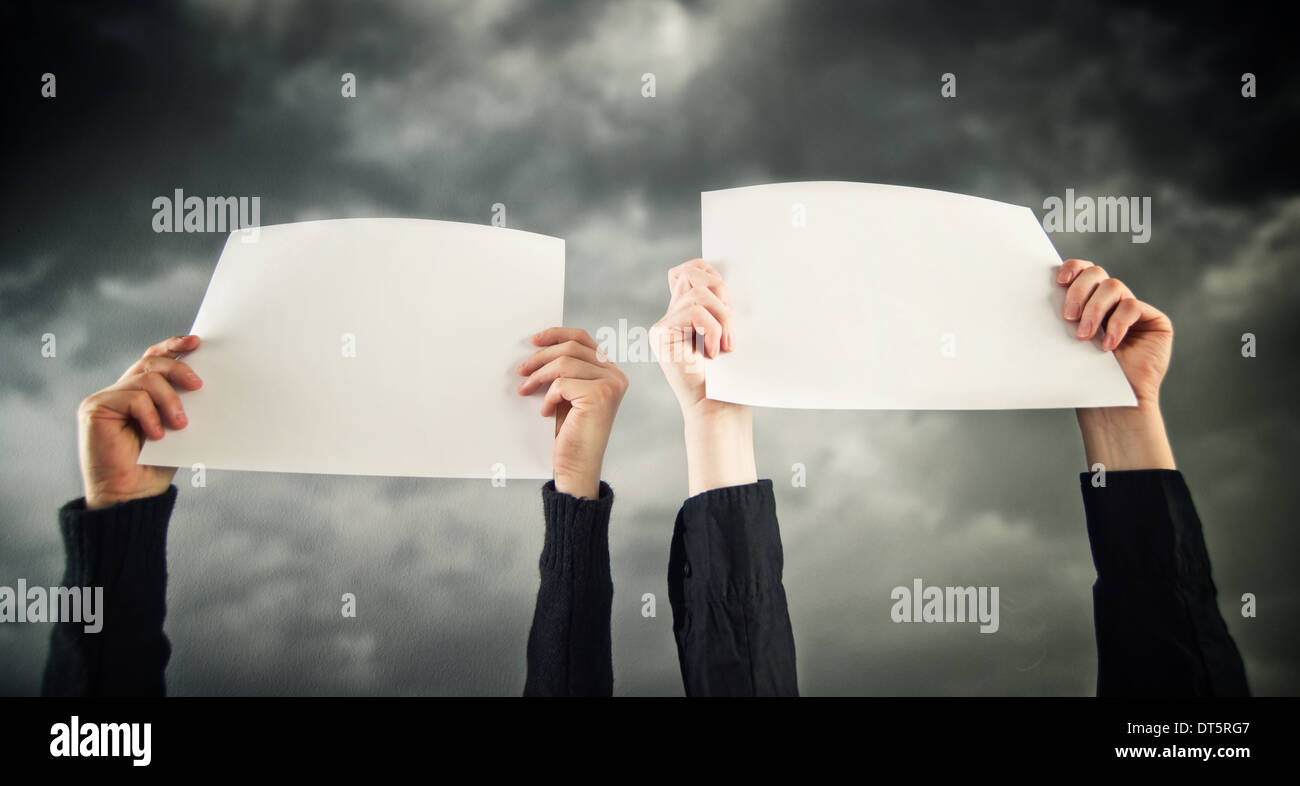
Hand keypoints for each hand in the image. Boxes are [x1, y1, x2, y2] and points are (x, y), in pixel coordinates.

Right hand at [78, 334, 202, 508]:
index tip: (196, 342)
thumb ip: (182, 404)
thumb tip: (205, 381)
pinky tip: (157, 435)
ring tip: (180, 423)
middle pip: (151, 363)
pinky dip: (151, 414)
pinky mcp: (95, 409)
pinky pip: (133, 398)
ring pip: (145, 379)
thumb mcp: (176, 428)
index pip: (153, 359)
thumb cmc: (156, 465)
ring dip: (169, 399)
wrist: (132, 495)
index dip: (173, 346)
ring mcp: (105, 399)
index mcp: (139, 393)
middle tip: (198, 385)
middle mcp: (120, 391)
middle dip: (179, 369)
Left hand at [517, 327, 627, 499]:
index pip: (583, 339)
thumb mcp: (570, 394)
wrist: (577, 466)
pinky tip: (546, 412)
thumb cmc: (572, 432)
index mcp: (612, 372)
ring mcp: (609, 385)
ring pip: (564, 363)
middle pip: (572, 347)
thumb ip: (567, 369)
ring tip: (526, 389)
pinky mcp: (598, 396)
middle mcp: (616, 376)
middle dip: (541, 357)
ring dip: (538, 376)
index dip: (556, 335)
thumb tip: (541, 345)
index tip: (534, 340)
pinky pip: (561, 384)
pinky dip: (547, 397)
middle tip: (521, 370)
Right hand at [649, 259, 755, 494]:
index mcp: (687, 313)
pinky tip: (714, 351)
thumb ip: (722, 305)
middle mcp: (671, 316)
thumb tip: (727, 279)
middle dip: (721, 291)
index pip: (688, 270)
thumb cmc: (730, 376)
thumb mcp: (731, 331)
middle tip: (732, 324)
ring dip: (723, 317)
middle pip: (691, 272)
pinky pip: (693, 311)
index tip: (728, 295)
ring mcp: (663, 325)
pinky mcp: (661, 335)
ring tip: (728, 344)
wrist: (720, 408)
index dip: (707, 269)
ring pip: (697, 293)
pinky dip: (712, 328)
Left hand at [1056, 259, 1174, 469]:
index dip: (1073, 268)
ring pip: (1113, 286)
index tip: (1058, 281)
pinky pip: (1133, 307)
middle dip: (1079, 291)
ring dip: (1095, 310)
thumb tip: (1034, 291)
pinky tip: (1108, 346)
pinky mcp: (1155, 321)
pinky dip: (1117, 323)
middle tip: (1068, 317)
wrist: (1108, 404)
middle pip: (1097, 273)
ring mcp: (1134, 309)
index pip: (1083, 271)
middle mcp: (1112, 302)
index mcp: (1089, 301)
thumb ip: (1060, 316)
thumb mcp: (1065, 340)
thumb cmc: (1083, 375)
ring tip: (1084, 336)